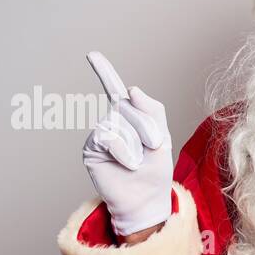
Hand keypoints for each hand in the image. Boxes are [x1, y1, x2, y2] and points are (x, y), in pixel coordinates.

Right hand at [82, 52, 173, 236]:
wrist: (145, 200)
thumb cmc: (154, 172)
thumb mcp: (163, 139)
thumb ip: (153, 110)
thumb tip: (131, 89)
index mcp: (130, 117)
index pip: (117, 90)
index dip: (105, 72)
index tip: (92, 54)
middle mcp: (112, 121)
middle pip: (130, 107)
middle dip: (148, 128)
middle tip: (151, 149)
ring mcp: (101, 134)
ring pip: (121, 122)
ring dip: (137, 143)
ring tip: (137, 161)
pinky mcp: (92, 147)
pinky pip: (110, 137)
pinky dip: (125, 151)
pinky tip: (127, 164)